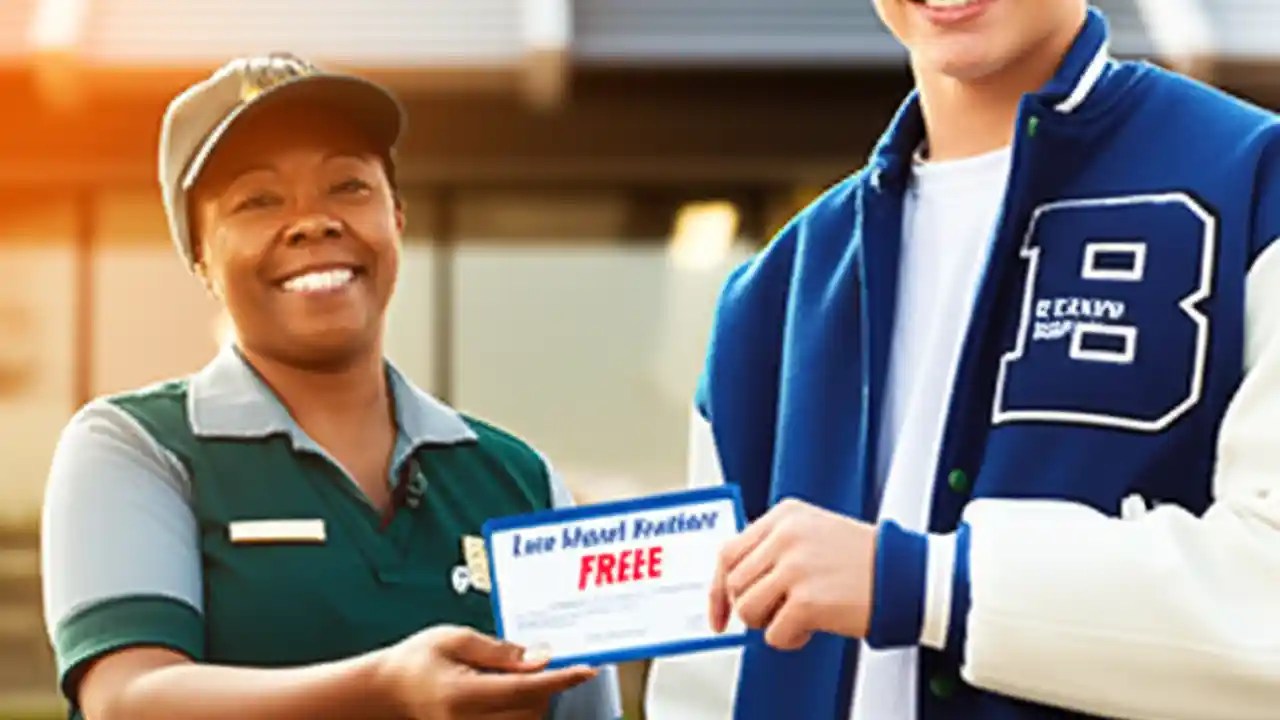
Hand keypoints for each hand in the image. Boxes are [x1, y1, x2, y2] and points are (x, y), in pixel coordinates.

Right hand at [378, 625, 596, 718]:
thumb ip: (500, 651)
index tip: (587, 669)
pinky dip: (525, 710)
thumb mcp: (455, 639)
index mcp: (464, 695)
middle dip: (548, 685)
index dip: (560, 679)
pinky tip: (521, 693)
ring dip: (538, 700)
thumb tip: (540, 655)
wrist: (389, 690)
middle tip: (549, 659)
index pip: (524, 689)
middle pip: (532, 710)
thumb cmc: (418, 660)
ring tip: (526, 675)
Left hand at [709, 498, 876, 650]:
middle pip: (734, 583)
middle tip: (774, 613)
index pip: (728, 552)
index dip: (718, 588)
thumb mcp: (813, 531)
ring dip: (768, 623)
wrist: (904, 576)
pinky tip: (810, 629)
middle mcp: (786, 537)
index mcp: (784, 516)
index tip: (719, 612)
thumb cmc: (864, 560)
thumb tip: (736, 581)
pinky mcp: (807, 601)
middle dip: (749, 607)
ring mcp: (795, 568)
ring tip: (796, 617)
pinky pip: (773, 634)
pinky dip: (789, 640)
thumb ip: (773, 547)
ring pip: (747, 609)